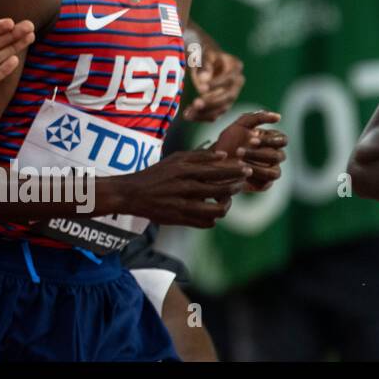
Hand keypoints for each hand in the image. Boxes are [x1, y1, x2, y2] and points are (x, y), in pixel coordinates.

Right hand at [111, 149, 252, 226]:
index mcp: (184, 171)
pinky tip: (211, 212)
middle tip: (241, 184)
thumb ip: (198, 156)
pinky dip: (213, 219)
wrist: (132, 194)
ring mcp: (184, 205)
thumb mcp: (174, 159)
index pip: (218, 171)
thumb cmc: (155, 174)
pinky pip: (207, 223)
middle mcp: (186, 188)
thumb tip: (223, 155)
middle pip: (222, 190)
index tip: (246, 169)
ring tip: (226, 200)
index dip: (236, 171)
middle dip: (236, 187)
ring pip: (217, 210)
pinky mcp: (181, 220)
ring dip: (226, 205)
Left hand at [184, 49, 244, 120]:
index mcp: (234, 66)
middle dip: (212, 101)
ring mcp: (230, 94)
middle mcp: (236, 82)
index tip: (201, 88)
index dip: (216, 84)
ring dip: (206, 113)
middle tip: (195, 104)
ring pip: (222, 107)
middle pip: (228, 96)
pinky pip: (215, 113)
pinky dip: (202, 116)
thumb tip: (203, 79)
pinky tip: (189, 116)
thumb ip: (203, 65)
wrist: (199, 56)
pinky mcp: (221, 103)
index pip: (229, 78)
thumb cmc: (200, 51)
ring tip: (188, 114)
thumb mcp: (201, 53)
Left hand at [212, 110, 284, 191]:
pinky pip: (266, 183)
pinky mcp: (263, 184)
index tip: (250, 139)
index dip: (269, 140)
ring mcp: (270, 171)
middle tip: (239, 151)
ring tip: (238, 162)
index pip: (282, 140)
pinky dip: (254, 177)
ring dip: (257, 166)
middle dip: (259, 154)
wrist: (213, 161)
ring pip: (275, 172)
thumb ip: (257, 117)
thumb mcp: (239, 126)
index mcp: (271, 141)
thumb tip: (278, 117)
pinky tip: (241, 173)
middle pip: (279, 156)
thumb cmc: (228, 141)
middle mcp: (274, 156)